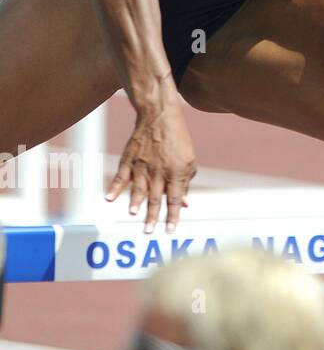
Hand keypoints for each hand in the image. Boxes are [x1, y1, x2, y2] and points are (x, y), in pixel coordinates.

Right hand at [106, 102, 196, 232]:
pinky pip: (121, 176)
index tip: (170, 231)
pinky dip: (114, 188)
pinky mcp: (129, 159)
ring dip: (135, 202)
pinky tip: (108, 199)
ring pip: (138, 188)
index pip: (174, 199)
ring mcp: (143, 165)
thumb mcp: (189, 162)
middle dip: (152, 217)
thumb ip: (185, 184)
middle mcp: (159, 171)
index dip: (173, 216)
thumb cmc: (178, 141)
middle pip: (155, 198)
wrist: (160, 117)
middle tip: (148, 232)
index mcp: (176, 173)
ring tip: (132, 214)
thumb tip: (184, 205)